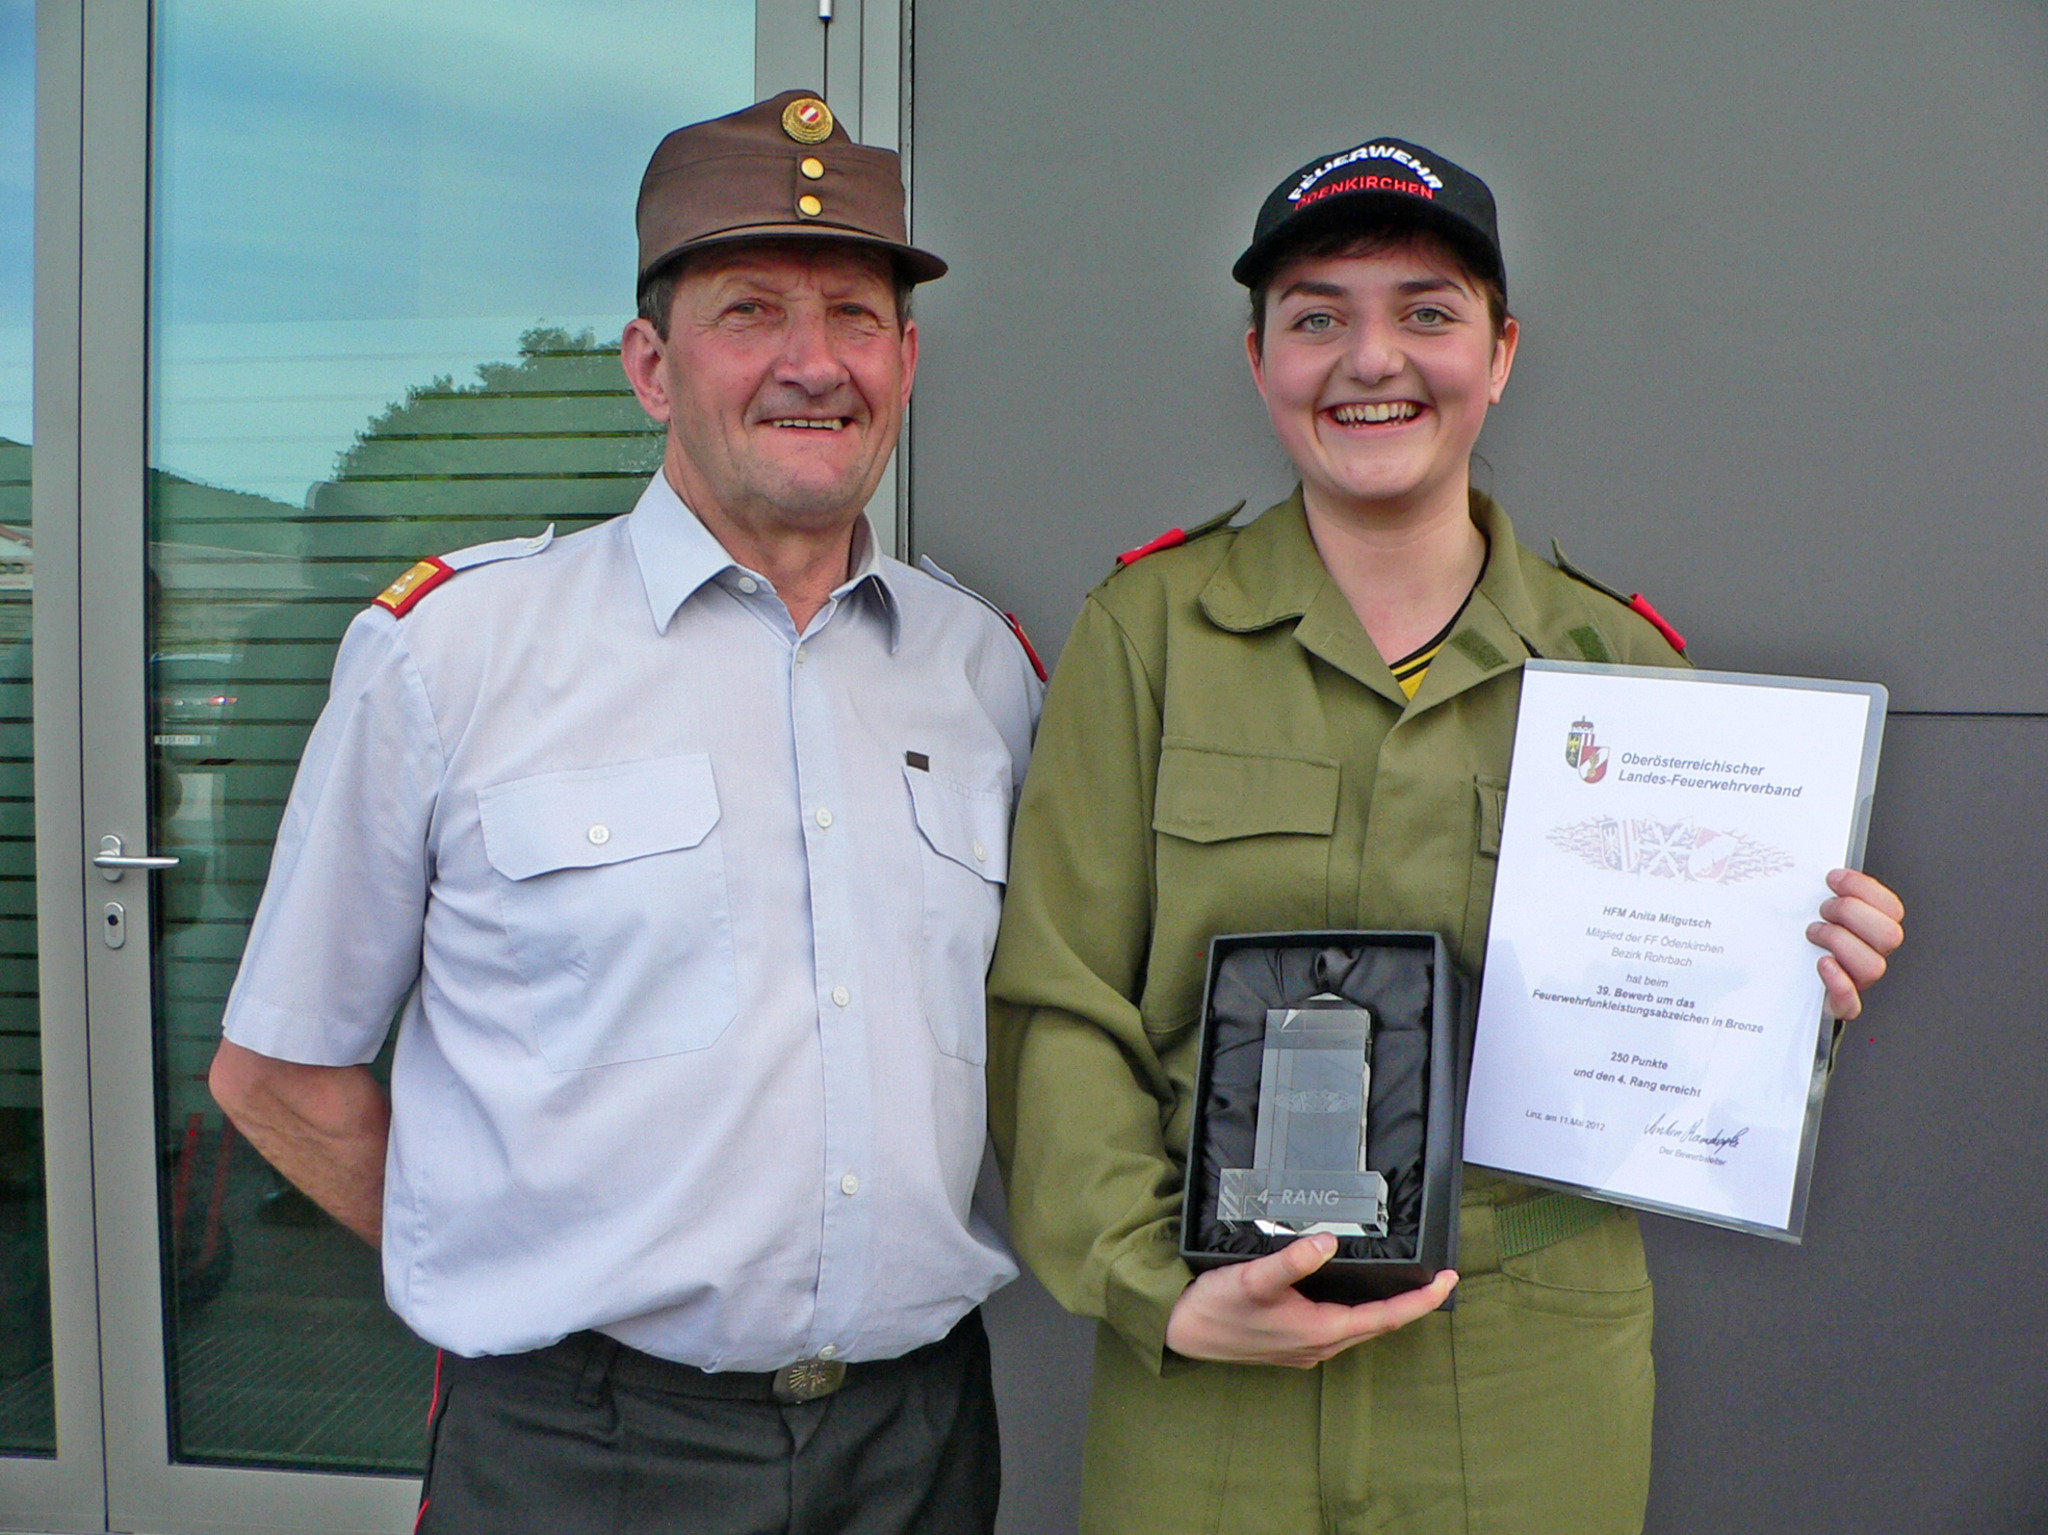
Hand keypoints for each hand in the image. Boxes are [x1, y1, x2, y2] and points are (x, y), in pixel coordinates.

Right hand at [1164, 1232, 1457, 1368]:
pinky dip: (1361, 1309)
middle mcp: (1321, 1345)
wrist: (1184, 1331)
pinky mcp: (1294, 1342)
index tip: (1448, 1280)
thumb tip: (1328, 1241)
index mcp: (1321, 1330)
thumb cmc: (1217, 1306)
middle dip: (1413, 1302)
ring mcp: (1308, 1346)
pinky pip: (1341, 1326)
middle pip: (1381, 1323)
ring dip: (1388, 1307)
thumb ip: (1292, 1260)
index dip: (1422, 1300)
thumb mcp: (1254, 1277)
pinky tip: (1354, 1291)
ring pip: (1361, 1326)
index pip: (1387, 1316)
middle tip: (1439, 1277)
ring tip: (1408, 1283)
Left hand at [1807, 868, 1904, 1020]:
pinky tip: (1822, 964)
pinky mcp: (1837, 1003)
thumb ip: (1816, 890)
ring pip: (1874, 966)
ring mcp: (1856, 980)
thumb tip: (1811, 870)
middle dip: (1851, 913)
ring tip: (1814, 934)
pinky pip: (1850, 1003)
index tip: (1833, 879)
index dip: (1864, 888)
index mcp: (1870, 928)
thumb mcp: (1806, 906)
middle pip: (1890, 935)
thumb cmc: (1795, 937)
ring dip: (1840, 943)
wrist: (1780, 979)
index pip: (1891, 908)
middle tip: (1823, 909)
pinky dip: (1839, 983)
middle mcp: (1870, 954)